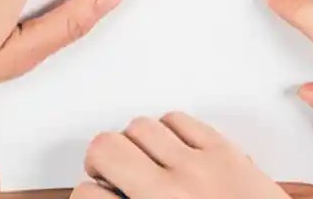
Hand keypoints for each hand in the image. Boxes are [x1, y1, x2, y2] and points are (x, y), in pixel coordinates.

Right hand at [71, 113, 289, 198]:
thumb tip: (110, 197)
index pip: (86, 195)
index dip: (87, 195)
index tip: (97, 196)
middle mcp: (168, 194)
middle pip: (106, 148)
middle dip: (100, 160)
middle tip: (109, 174)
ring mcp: (199, 168)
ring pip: (141, 126)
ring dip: (135, 143)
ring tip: (144, 159)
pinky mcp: (226, 153)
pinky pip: (179, 120)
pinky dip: (169, 131)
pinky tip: (174, 149)